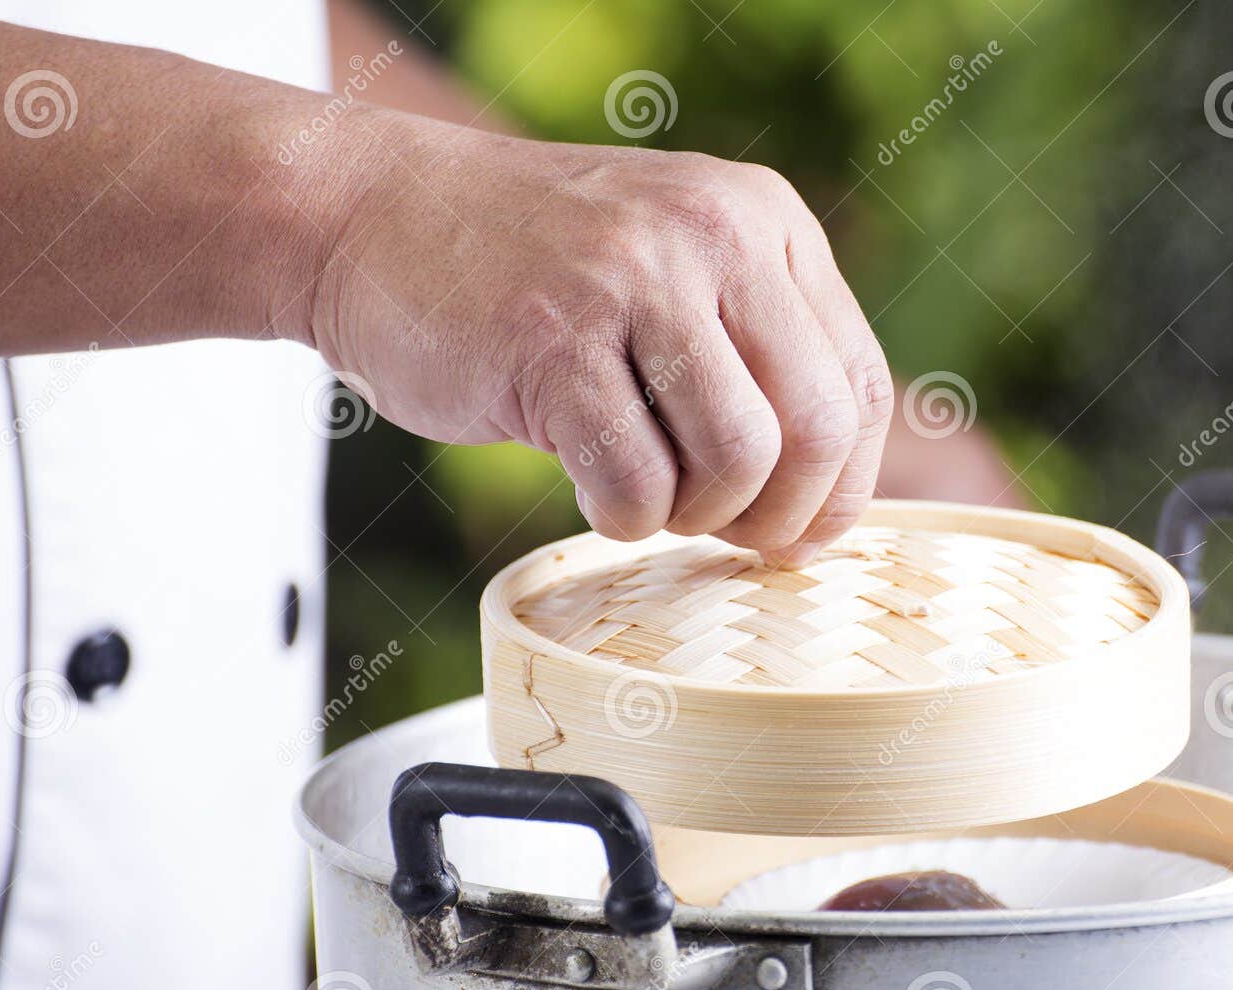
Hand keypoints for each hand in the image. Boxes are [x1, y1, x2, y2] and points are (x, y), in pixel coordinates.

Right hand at [306, 116, 891, 563]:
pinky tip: (590, 490)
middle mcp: (714, 237)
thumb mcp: (676, 265)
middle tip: (725, 532)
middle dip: (781, 517)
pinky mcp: (552, 345)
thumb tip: (832, 498)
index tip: (799, 532)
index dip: (843, 487)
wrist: (372, 214)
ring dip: (696, 516)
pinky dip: (622, 518)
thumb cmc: (535, 270)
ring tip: (648, 496)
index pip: (861, 385)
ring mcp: (632, 284)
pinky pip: (637, 485)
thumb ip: (760, 348)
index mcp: (764, 220)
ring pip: (738, 463)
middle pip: (817, 431)